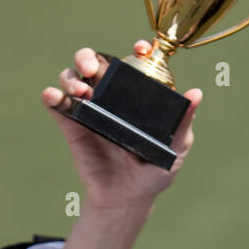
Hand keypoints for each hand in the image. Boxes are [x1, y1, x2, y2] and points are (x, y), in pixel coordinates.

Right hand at [41, 44, 202, 209]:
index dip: (137, 49)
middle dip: (89, 57)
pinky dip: (51, 96)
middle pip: (94, 62)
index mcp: (136, 96)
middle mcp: (110, 96)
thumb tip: (196, 93)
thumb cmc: (155, 172)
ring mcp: (90, 108)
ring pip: (72, 77)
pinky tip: (54, 96)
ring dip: (71, 76)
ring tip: (80, 92)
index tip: (140, 49)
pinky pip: (57, 104)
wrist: (128, 199)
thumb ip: (183, 122)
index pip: (133, 63)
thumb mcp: (175, 148)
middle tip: (93, 70)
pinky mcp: (72, 125)